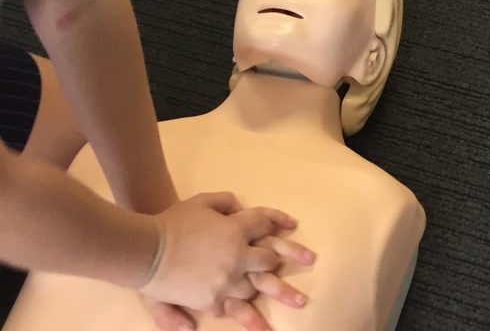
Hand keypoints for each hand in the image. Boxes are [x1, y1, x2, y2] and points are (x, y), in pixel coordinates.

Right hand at [139, 194, 313, 317]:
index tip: (292, 225)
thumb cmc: (174, 222)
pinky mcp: (211, 301)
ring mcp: (225, 281)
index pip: (265, 223)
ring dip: (278, 292)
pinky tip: (262, 326)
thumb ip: (225, 203)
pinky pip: (233, 308)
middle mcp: (236, 256)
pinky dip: (247, 315)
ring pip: (257, 288)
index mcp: (235, 229)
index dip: (279, 221)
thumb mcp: (203, 202)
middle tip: (310, 260)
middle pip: (269, 259)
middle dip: (290, 258)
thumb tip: (239, 209)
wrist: (147, 251)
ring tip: (300, 301)